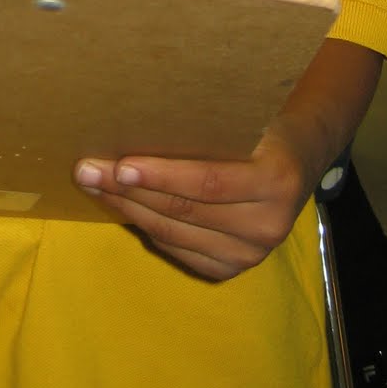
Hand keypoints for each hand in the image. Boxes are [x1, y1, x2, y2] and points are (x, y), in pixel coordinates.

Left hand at [73, 122, 314, 281]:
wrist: (299, 159)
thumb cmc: (262, 126)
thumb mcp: (245, 118)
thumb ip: (206, 126)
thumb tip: (136, 119)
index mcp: (275, 182)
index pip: (207, 182)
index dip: (161, 176)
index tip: (119, 164)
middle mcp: (266, 225)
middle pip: (183, 210)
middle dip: (129, 190)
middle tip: (87, 170)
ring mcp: (250, 255)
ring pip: (173, 233)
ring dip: (128, 208)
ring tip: (93, 185)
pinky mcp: (232, 269)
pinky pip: (177, 249)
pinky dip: (145, 227)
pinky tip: (122, 205)